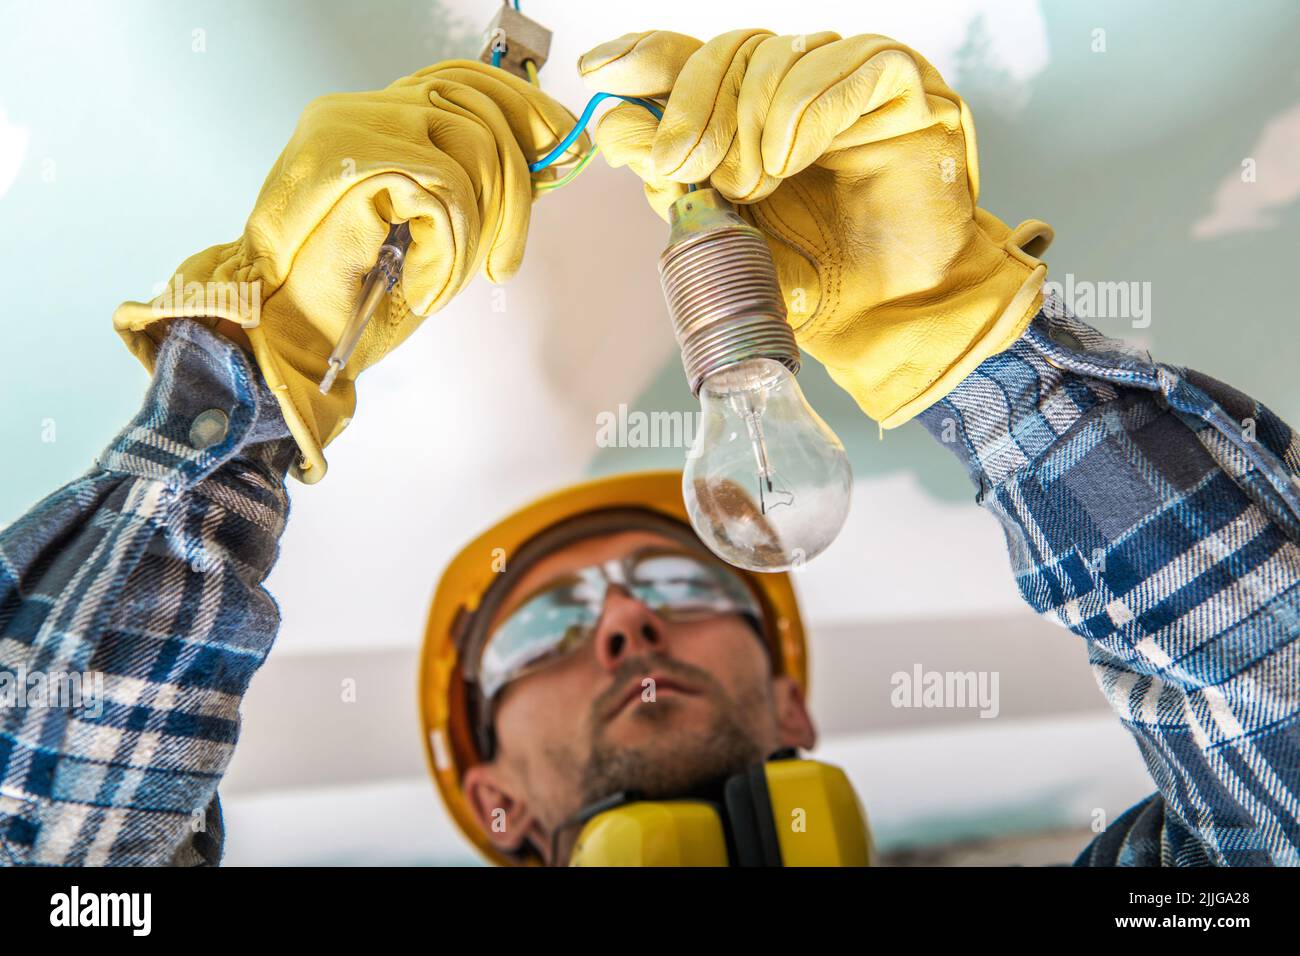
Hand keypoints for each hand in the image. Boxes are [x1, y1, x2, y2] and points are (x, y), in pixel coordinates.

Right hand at [114, 61, 585, 480]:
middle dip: (514, 192)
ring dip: (475, 236)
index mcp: (373, 117)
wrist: (288, 341)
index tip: (563, 148)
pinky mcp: (357, 166)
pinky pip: (448, 195)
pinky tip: (420, 285)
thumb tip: (542, 160)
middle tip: (504, 262)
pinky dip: (447, 254)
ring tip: (441, 283)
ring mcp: (354, 131)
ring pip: (472, 154)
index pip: (464, 81)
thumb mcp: (429, 229)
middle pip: (480, 110)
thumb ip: (470, 184)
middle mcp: (359, 110)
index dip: (522, 110)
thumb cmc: (353, 296)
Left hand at [579, 30, 1051, 426]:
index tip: (600, 74)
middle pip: (727, 52)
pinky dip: (806, 110)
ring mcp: (850, 78)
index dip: (643, 58)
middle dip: (692, 109)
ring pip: (778, 56)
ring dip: (750, 122)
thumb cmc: (815, 278)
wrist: (886, 316)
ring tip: (756, 184)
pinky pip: (850, 64)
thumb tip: (616, 128)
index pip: (690, 59)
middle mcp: (796, 85)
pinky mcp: (904, 86)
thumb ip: (675, 182)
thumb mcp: (725, 236)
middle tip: (683, 164)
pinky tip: (789, 158)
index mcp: (748, 115)